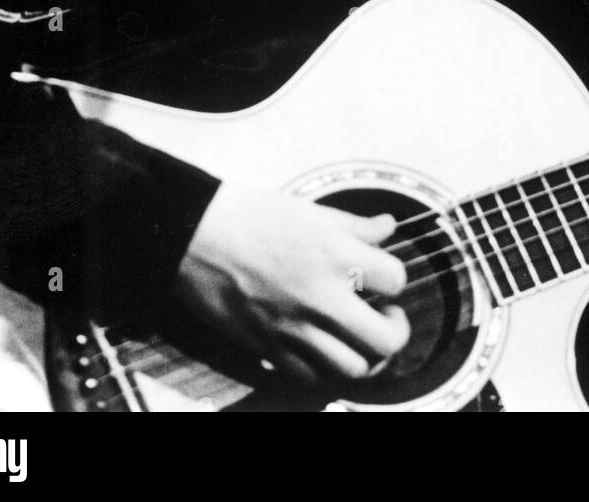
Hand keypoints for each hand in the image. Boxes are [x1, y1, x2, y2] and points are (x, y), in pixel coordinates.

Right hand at [176, 182, 409, 385]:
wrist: (192, 233)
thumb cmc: (249, 214)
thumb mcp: (309, 210)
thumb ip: (354, 225)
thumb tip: (387, 227)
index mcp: (335, 254)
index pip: (396, 279)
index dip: (393, 278)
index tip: (382, 276)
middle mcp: (322, 297)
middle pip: (386, 340)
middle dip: (395, 331)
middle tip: (385, 316)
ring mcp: (295, 328)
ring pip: (355, 369)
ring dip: (365, 355)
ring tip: (357, 337)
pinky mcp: (268, 348)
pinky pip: (312, 378)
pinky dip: (326, 369)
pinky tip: (324, 348)